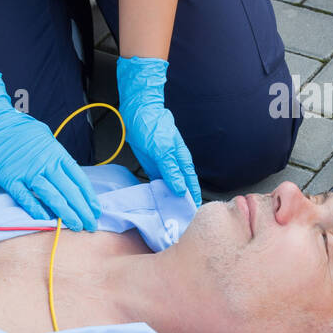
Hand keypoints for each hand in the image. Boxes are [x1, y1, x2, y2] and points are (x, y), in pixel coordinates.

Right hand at [0, 70, 101, 230]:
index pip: (79, 179)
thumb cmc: (19, 128)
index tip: (96, 210)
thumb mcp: (46, 137)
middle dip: (83, 211)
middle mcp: (46, 164)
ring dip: (66, 214)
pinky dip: (36, 209)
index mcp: (57, 154)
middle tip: (91, 225)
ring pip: (52, 197)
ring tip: (76, 226)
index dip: (90, 197)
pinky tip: (46, 220)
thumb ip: (56, 156)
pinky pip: (25, 197)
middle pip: (70, 191)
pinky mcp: (10, 179)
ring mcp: (28, 172)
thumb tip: (67, 173)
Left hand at [115, 55, 200, 205]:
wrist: (139, 113)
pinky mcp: (153, 166)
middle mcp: (175, 165)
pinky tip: (156, 201)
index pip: (191, 184)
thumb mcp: (162, 151)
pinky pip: (157, 182)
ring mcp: (164, 166)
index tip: (193, 213)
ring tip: (168, 215)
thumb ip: (170, 170)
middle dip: (181, 202)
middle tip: (180, 220)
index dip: (192, 198)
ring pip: (169, 186)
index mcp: (182, 161)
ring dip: (169, 199)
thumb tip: (179, 189)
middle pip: (181, 187)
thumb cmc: (153, 127)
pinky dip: (158, 192)